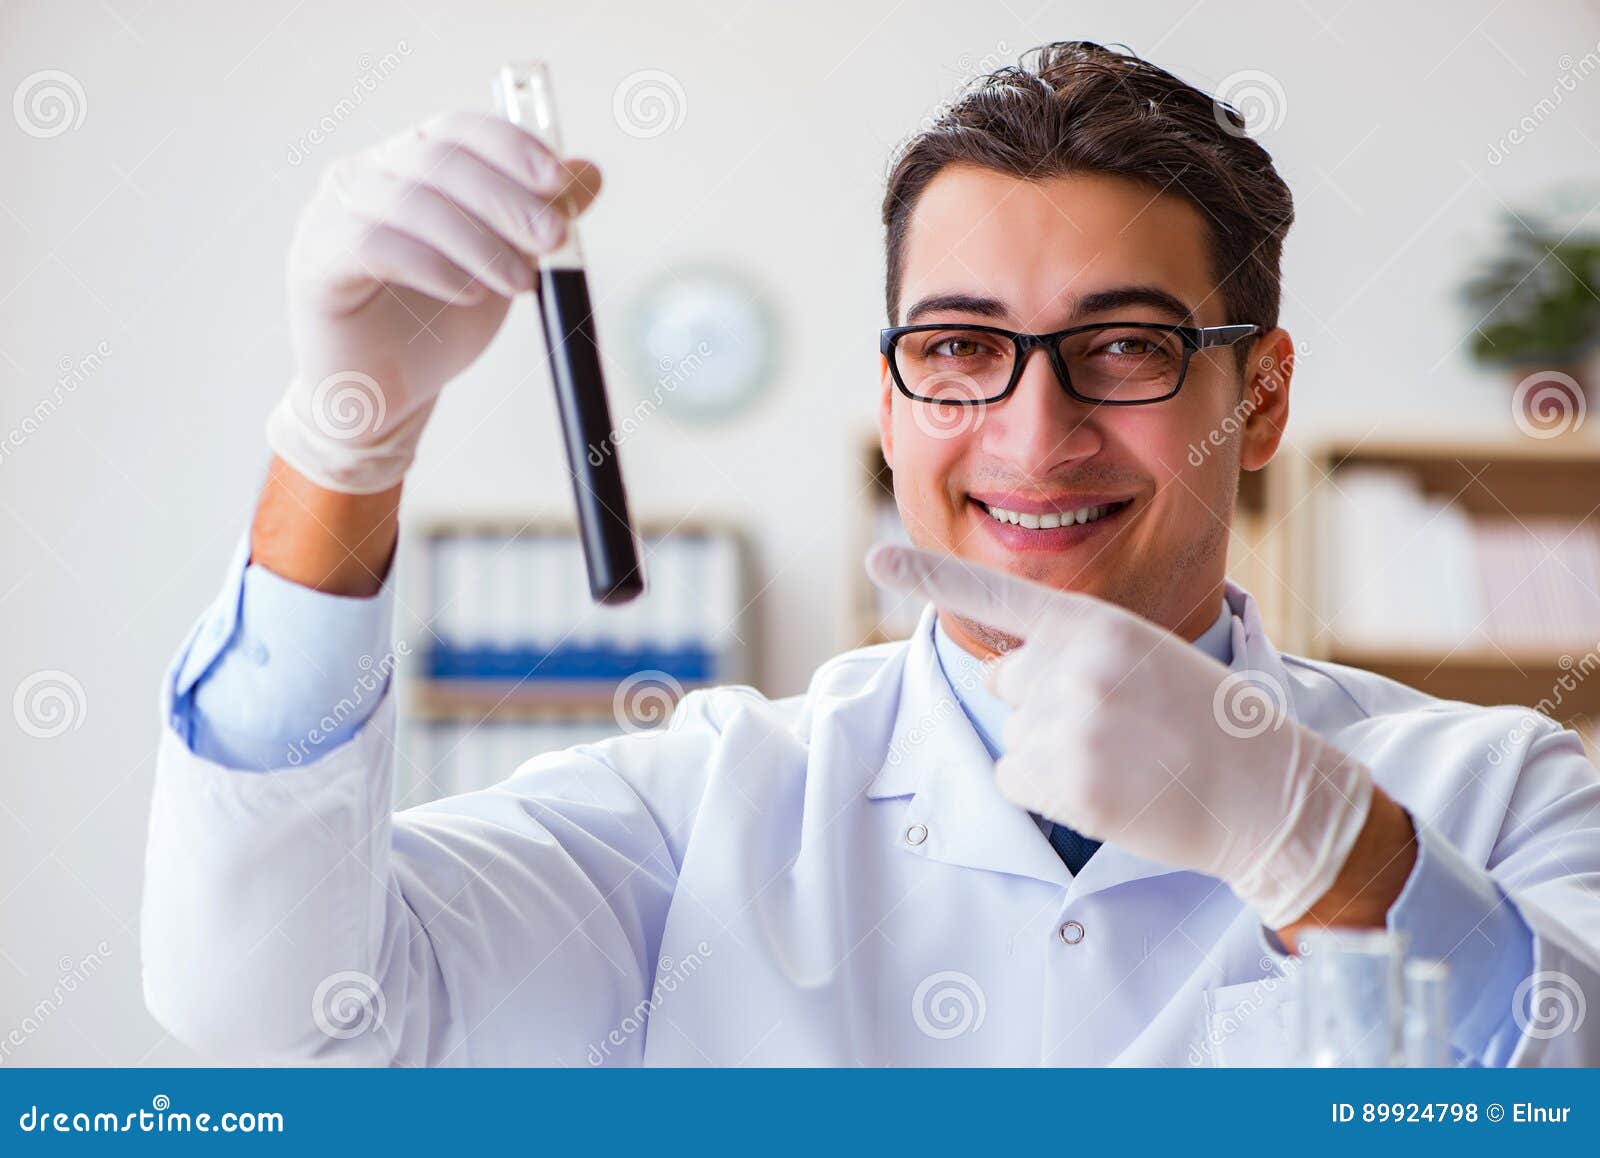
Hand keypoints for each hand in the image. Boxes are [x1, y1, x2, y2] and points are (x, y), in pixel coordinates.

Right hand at [265, 112, 601, 493]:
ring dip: (479, 242)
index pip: (458, 128)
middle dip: (507, 199)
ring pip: (412, 203)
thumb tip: (589, 171)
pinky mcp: (316, 261)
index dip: (510, 146)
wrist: (384, 392)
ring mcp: (333, 213)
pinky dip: (434, 266)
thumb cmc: (438, 320)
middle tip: (554, 239)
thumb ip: (539, 216)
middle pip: (439, 160)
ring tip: (522, 285)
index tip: (557, 180)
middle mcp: (366, 175)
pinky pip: (375, 247)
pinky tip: (470, 293)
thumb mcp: (503, 263)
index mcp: (410, 162)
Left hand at [866, 543, 1374, 929]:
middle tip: (1118, 720)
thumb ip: (1073, 650)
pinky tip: (1107, 789)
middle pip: (1005, 682)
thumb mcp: (1145, 654)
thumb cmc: (1207, 720)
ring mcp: (1067, 727)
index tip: (875, 555)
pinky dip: (1049, 792)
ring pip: (1013, 735)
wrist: (1267, 792)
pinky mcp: (1066, 784)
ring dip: (1052, 751)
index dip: (928, 574)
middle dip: (1042, 701)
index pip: (996, 594)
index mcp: (1095, 624)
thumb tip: (1003, 675)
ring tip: (1125, 756)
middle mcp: (1072, 668)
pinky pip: (1015, 781)